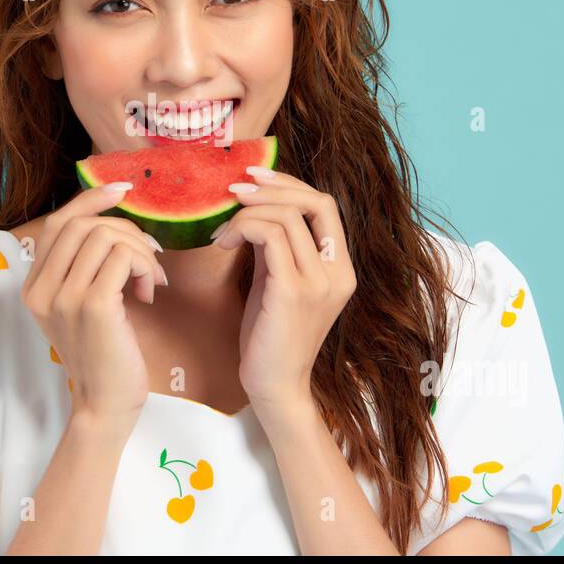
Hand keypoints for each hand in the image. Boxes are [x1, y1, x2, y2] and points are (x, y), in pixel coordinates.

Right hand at [20, 183, 166, 424]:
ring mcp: (65, 298)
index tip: (123, 190)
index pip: (59, 222)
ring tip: (151, 279)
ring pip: (106, 237)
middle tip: (149, 259)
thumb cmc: (104, 353)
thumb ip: (84, 268)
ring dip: (141, 250)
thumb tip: (113, 221)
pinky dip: (146, 265)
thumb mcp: (83, 305)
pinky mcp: (94, 306)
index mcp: (34, 286)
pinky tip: (151, 291)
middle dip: (126, 230)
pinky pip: (123, 257)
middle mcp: (42, 289)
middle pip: (83, 224)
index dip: (91, 199)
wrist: (105, 405)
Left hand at [212, 166, 357, 412]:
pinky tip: (223, 243)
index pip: (325, 205)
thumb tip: (256, 206)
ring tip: (222, 229)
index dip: (290, 183)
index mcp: (340, 268)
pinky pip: (269, 236)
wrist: (274, 386)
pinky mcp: (293, 291)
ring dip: (248, 211)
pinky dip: (241, 228)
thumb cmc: (271, 335)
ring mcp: (319, 282)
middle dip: (273, 186)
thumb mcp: (279, 281)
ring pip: (287, 215)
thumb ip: (278, 247)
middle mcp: (338, 272)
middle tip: (235, 188)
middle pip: (315, 201)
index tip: (255, 177)